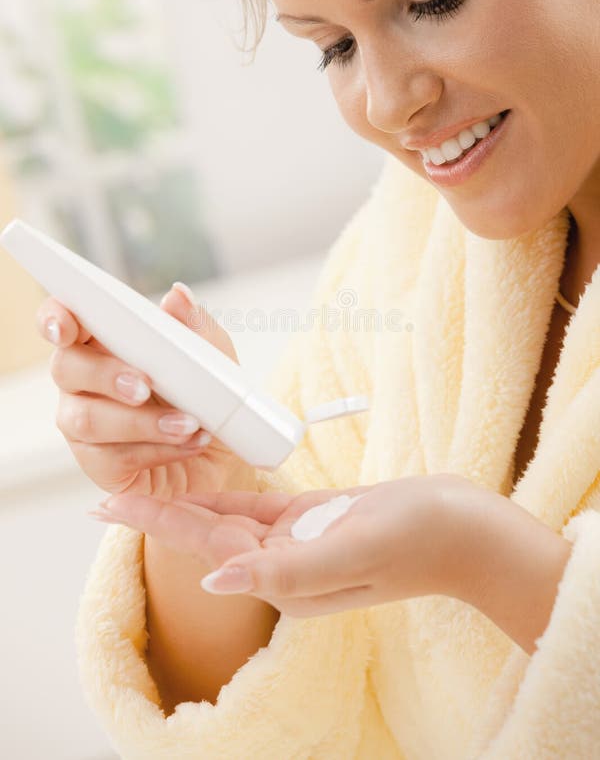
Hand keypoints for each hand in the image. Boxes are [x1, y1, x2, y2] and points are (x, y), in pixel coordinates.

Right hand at [36, 283, 256, 504]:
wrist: (225, 458)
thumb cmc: (208, 402)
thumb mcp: (215, 361)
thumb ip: (195, 328)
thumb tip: (177, 296)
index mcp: (106, 344)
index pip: (65, 321)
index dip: (55, 318)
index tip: (63, 326)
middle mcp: (86, 382)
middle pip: (66, 367)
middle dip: (107, 374)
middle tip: (146, 386)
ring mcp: (86, 425)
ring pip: (88, 418)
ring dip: (143, 421)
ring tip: (188, 423)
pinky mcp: (99, 464)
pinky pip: (112, 457)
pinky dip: (158, 448)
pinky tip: (189, 443)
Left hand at [91, 473, 476, 616]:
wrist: (467, 531)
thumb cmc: (421, 538)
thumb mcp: (353, 550)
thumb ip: (286, 570)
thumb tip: (215, 579)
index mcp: (289, 581)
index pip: (208, 547)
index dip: (156, 523)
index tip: (108, 508)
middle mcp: (287, 567)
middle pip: (208, 534)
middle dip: (156, 515)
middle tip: (104, 500)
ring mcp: (301, 543)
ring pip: (229, 520)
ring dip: (185, 505)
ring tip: (143, 493)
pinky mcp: (317, 519)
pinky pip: (261, 508)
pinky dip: (230, 496)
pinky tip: (203, 488)